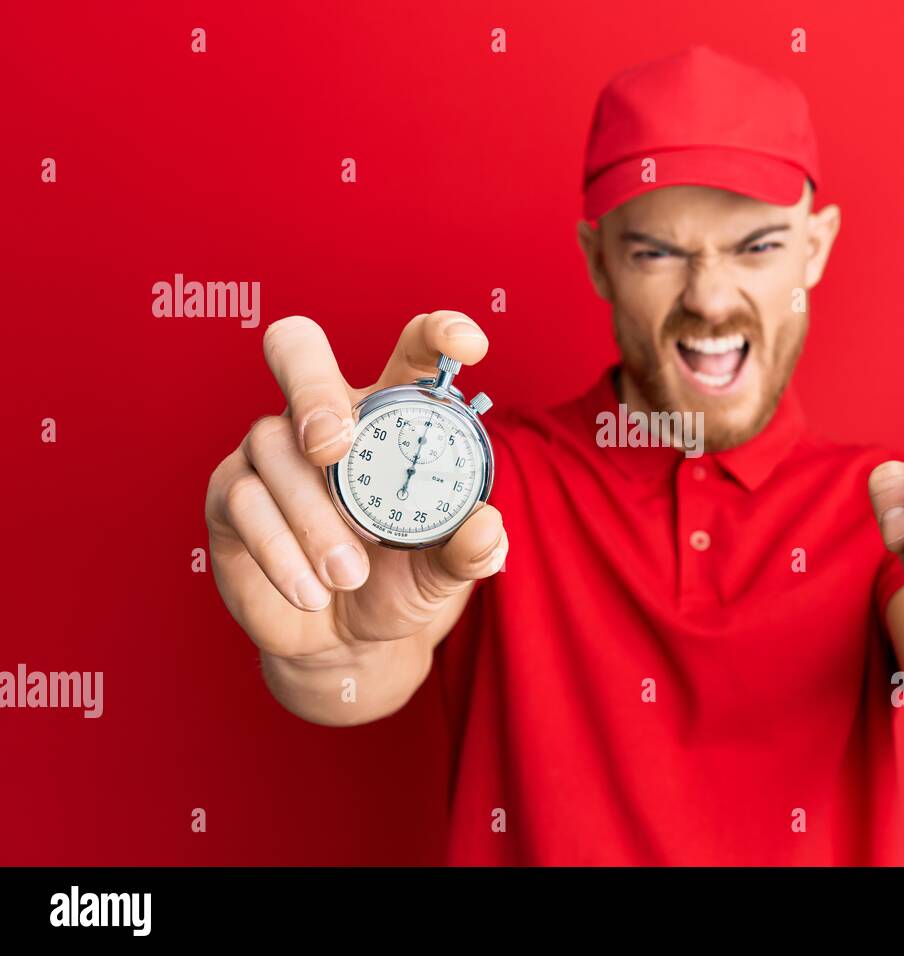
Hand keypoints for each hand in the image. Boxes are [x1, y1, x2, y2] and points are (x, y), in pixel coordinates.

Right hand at [205, 311, 506, 662]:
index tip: (467, 345)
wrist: (345, 644)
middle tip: (333, 446)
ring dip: (313, 519)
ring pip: (274, 449)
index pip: (410, 351)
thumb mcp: (442, 574)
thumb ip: (468, 551)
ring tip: (349, 576)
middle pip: (296, 349)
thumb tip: (487, 528)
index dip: (437, 334)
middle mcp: (325, 417)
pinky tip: (312, 591)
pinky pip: (245, 502)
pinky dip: (283, 551)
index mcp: (390, 415)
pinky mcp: (229, 495)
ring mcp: (270, 452)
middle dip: (312, 389)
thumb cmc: (400, 585)